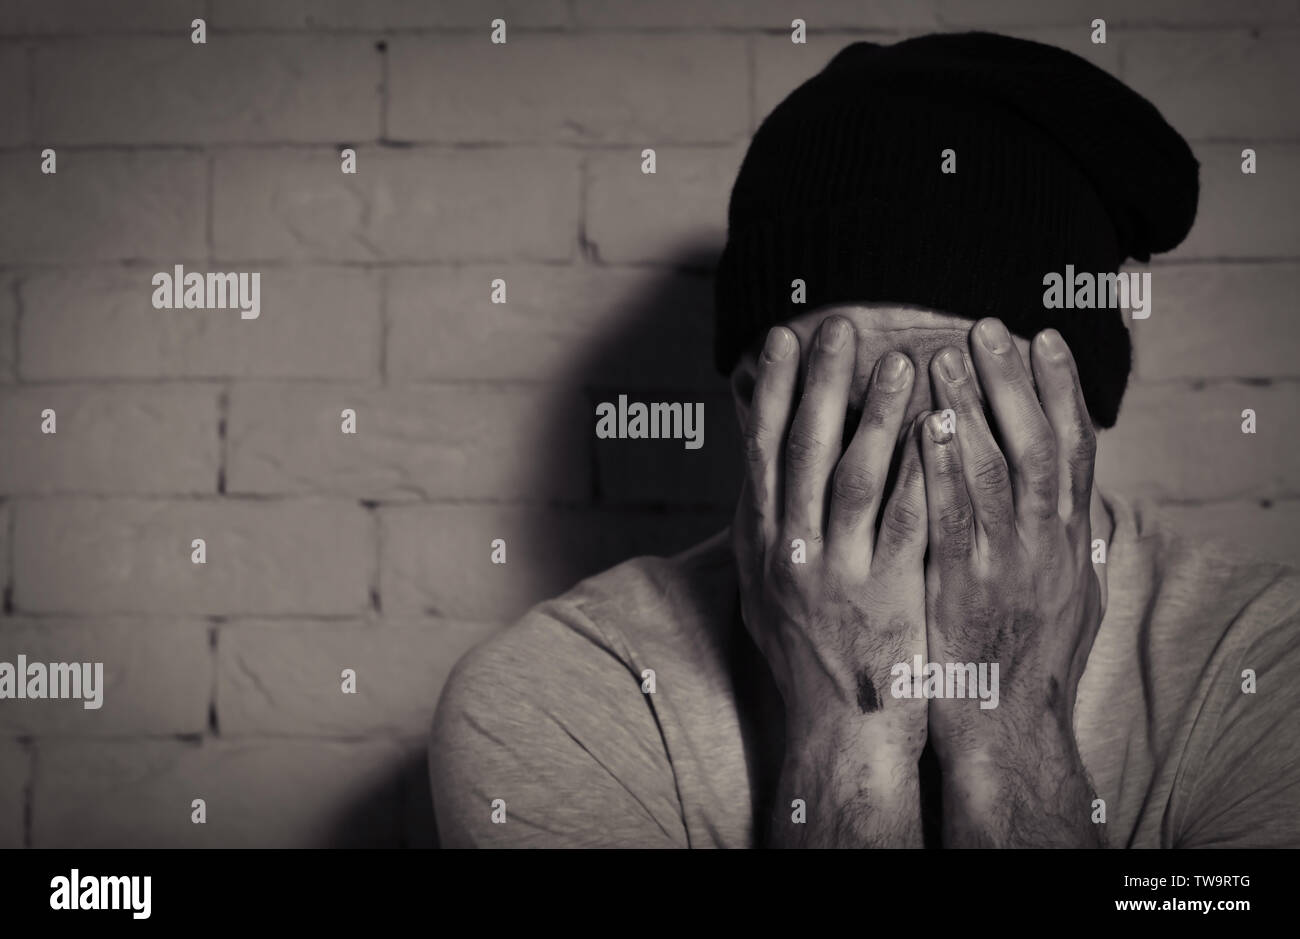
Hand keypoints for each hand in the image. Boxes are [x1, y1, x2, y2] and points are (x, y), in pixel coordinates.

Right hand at [733, 316, 928, 845]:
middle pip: (804, 450)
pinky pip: (907, 520)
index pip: (761, 452)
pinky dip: (922, 471)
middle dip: (821, 382)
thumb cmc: (808, 657)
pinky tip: (942, 430)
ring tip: (903, 359)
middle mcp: (790, 552)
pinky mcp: (888, 593)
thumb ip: (764, 531)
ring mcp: (838, 572)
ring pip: (855, 477)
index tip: (784, 339)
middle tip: (841, 326)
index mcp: (761, 544)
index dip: (773, 391)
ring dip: (877, 413)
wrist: (840, 732)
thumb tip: (758, 473)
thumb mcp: (765, 592)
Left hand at [920, 317, 1105, 845]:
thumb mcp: (1065, 590)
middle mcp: (1048, 542)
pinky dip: (941, 468)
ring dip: (970, 410)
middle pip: (1038, 445)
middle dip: (1013, 382)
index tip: (1043, 336)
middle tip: (986, 326)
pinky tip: (922, 427)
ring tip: (944, 355)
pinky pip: (954, 518)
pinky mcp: (965, 587)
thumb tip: (1069, 489)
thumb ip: (1061, 534)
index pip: (1075, 447)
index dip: (1061, 389)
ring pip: (996, 472)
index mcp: (1070, 536)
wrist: (1007, 723)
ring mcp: (1007, 563)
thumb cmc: (1029, 655)